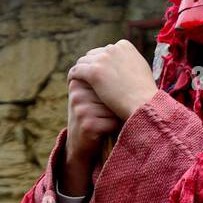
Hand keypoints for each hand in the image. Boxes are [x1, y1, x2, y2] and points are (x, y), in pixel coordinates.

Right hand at [61, 75, 120, 195]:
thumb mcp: (92, 94)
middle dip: (114, 104)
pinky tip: (105, 129)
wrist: (80, 143)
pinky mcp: (87, 124)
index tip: (106, 101)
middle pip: (110, 93)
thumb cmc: (93, 115)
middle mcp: (77, 93)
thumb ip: (101, 79)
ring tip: (104, 120)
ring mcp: (81, 109)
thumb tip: (125, 60)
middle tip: (106, 113)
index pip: (106, 80)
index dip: (112, 93)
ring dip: (115, 116)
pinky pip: (112, 122)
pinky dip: (114, 127)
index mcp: (78, 82)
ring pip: (112, 107)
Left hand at [68, 39, 158, 122]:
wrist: (143, 103)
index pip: (106, 51)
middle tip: (85, 77)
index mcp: (124, 46)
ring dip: (80, 70)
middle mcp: (113, 48)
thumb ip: (131, 63)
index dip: (101, 62)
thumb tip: (126, 64)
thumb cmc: (144, 93)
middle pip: (94, 54)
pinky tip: (71, 82)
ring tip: (77, 80)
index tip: (99, 72)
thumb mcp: (141, 70)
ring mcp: (103, 59)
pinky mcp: (94, 72)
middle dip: (90, 65)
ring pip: (83, 61)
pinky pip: (76, 71)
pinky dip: (73, 76)